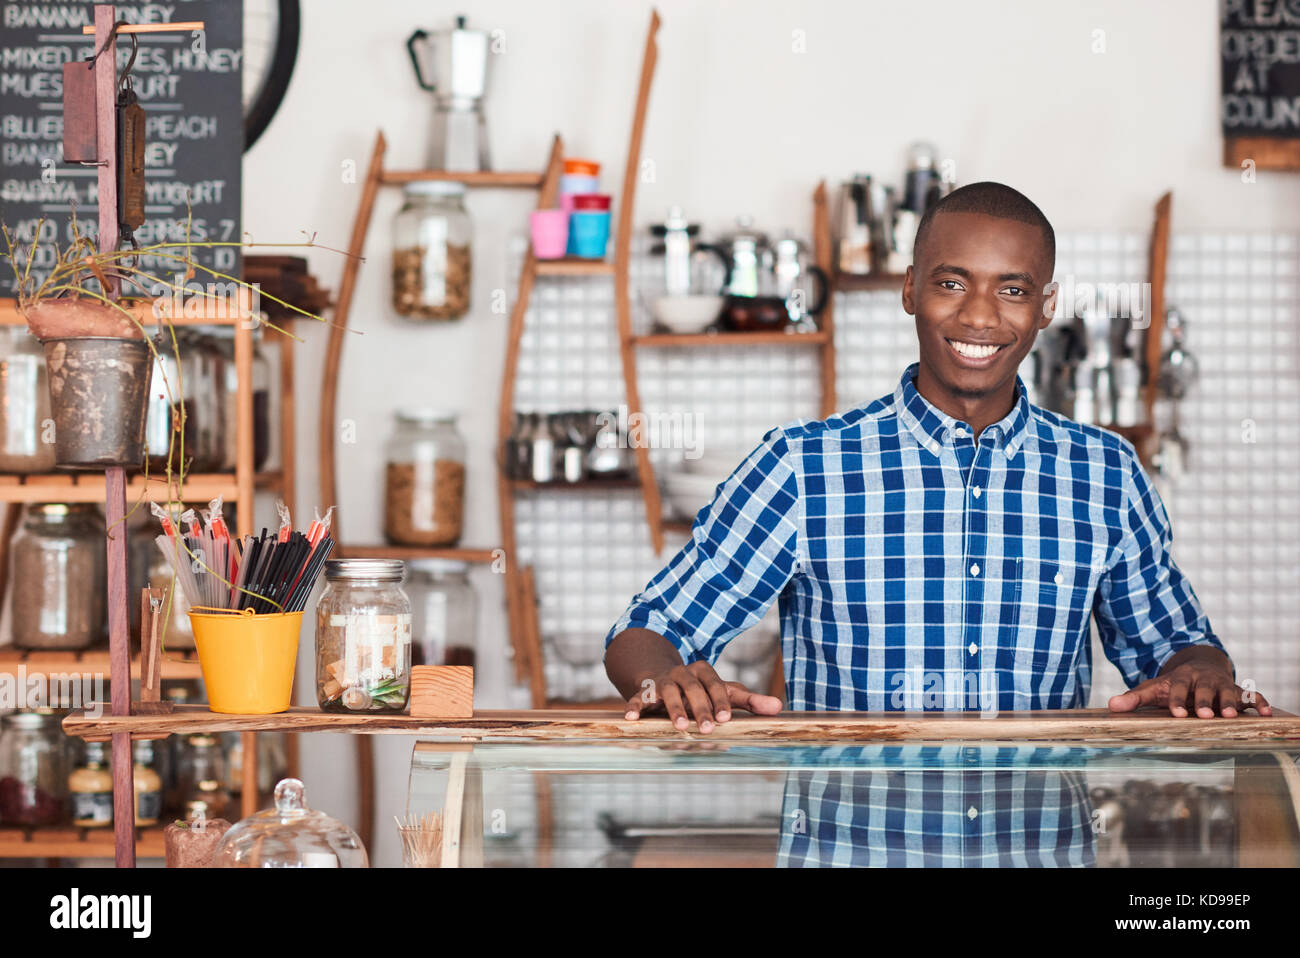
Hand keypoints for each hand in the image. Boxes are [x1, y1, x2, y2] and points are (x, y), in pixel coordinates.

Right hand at [622, 660, 781, 732]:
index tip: (726, 719)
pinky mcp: (644, 691)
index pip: (715, 684)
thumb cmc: (699, 689)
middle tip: (707, 729)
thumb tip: (778, 707)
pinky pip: (638, 698)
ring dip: (673, 709)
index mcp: (703, 671)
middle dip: (700, 708)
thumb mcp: (724, 692)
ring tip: (681, 727)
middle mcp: (682, 673)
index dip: (720, 701)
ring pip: (667, 692)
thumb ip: (749, 701)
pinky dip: (634, 707)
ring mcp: (662, 681)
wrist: (660, 674)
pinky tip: (632, 719)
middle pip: (692, 688)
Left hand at [1109, 654, 1271, 718]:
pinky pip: (1252, 695)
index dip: (1177, 700)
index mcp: (1180, 678)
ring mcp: (1222, 684)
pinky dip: (1260, 702)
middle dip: (1206, 702)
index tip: (1177, 714)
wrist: (1199, 665)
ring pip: (1229, 692)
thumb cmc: (1173, 684)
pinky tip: (1267, 713)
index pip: (1177, 688)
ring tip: (1232, 716)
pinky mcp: (1239, 690)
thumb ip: (1134, 698)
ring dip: (1231, 703)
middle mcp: (1203, 680)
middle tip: (1206, 715)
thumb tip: (1110, 706)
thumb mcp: (1153, 688)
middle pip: (1205, 689)